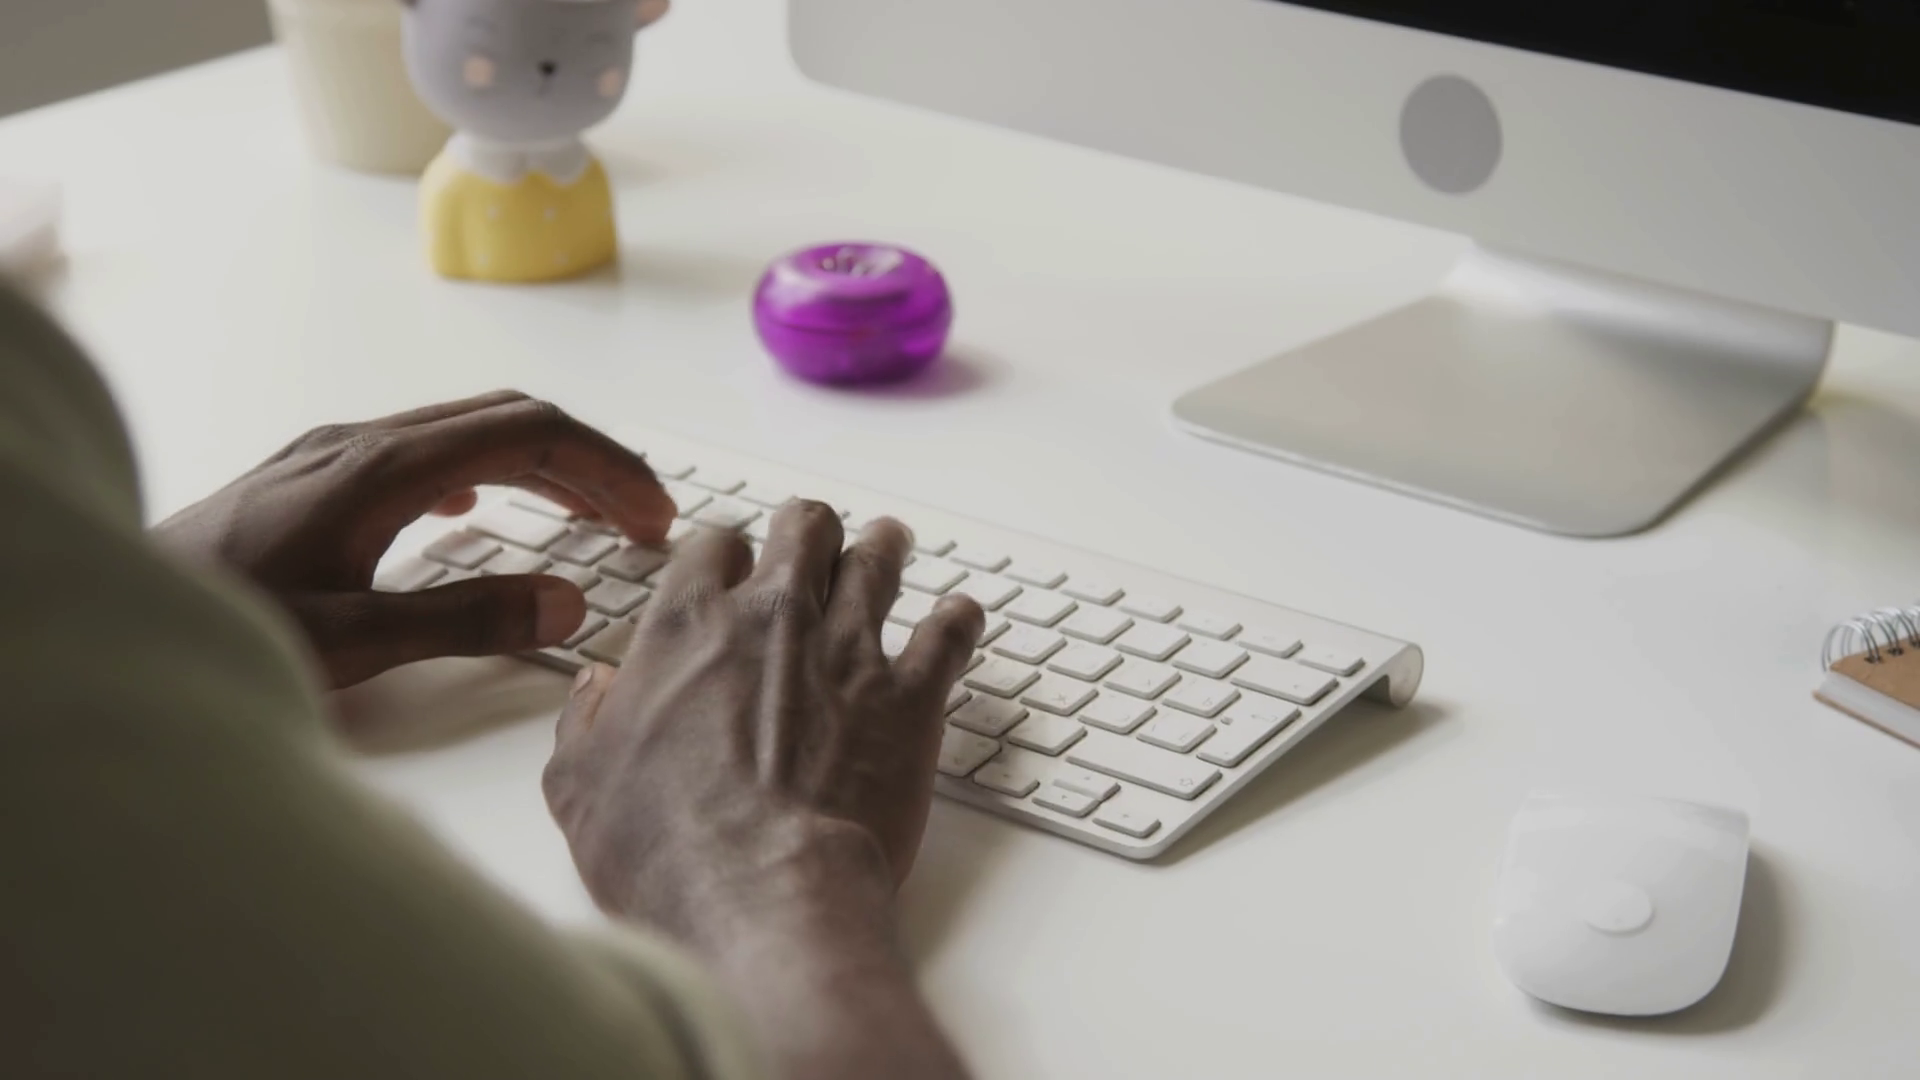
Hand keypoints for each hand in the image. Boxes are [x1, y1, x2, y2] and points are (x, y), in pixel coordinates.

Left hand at [154, 391, 675, 688]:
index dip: (606, 469)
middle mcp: (359, 444)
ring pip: (464, 430)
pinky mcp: (308, 480)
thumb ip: (468, 619)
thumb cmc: (222, 631)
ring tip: (589, 514)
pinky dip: (484, 470)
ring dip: (540, 463)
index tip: (654, 517)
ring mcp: (329, 456)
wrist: (112, 620)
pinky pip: (422, 450)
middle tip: (644, 516)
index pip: (528, 434)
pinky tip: (478, 510)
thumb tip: (568, 600)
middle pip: (505, 417)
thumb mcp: (355, 642)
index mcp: (380, 470)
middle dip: (589, 460)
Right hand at [544, 502, 983, 930]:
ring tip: (889, 543)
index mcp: (687, 628)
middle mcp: (773, 620)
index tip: (730, 564)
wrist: (764, 892)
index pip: (711, 548)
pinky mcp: (910, 697)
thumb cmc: (667, 850)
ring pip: (877, 564)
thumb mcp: (580, 787)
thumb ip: (586, 723)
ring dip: (884, 549)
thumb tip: (595, 691)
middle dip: (810, 530)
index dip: (723, 553)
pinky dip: (957, 621)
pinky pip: (949, 634)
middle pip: (803, 532)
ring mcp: (848, 652)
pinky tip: (960, 617)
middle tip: (815, 538)